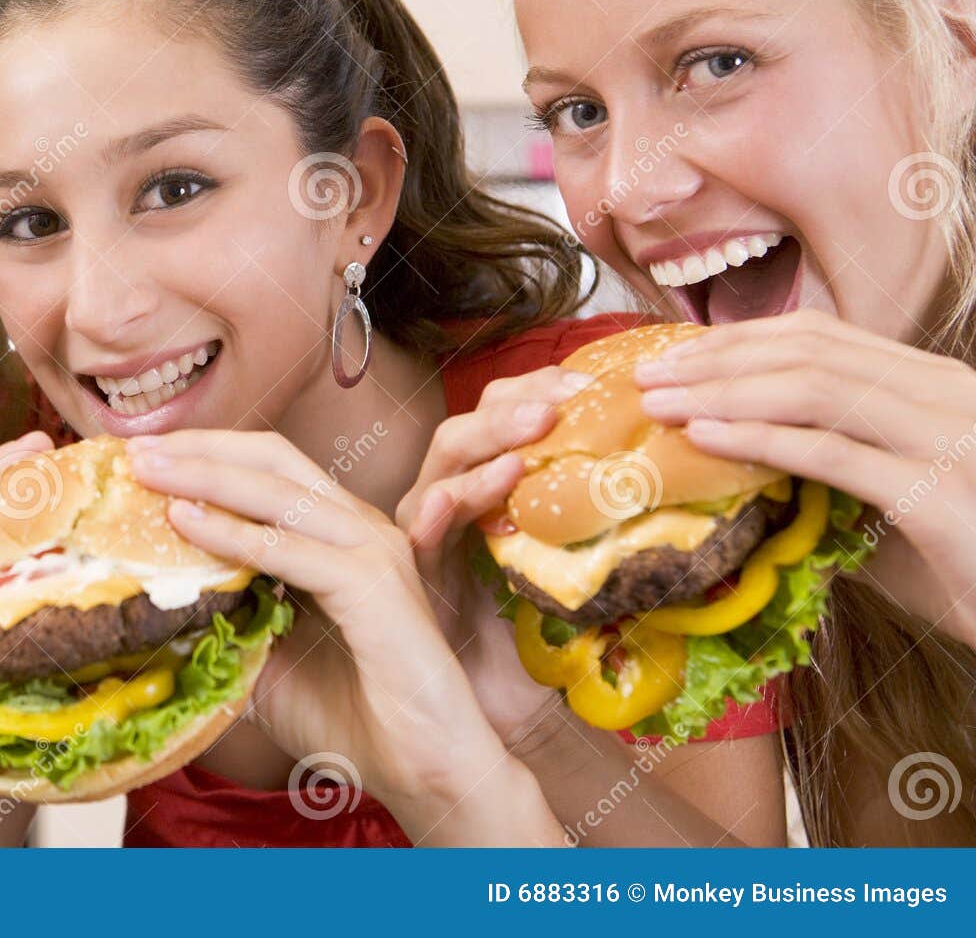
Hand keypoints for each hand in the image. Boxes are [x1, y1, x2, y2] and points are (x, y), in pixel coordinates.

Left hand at [127, 430, 563, 845]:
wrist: (426, 771)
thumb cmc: (356, 719)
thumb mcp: (268, 664)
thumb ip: (226, 626)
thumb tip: (156, 614)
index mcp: (340, 536)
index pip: (267, 470)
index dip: (205, 454)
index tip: (140, 458)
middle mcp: (360, 529)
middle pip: (272, 459)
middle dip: (199, 446)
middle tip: (134, 450)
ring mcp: (372, 552)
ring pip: (279, 492)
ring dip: (205, 475)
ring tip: (145, 470)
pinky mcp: (374, 587)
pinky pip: (290, 550)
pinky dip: (233, 533)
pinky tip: (183, 521)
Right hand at [394, 366, 591, 738]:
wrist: (506, 714)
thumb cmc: (538, 639)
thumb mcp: (579, 565)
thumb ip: (602, 524)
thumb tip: (680, 487)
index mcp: (487, 488)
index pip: (505, 416)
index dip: (541, 386)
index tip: (596, 376)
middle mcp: (448, 499)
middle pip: (471, 424)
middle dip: (516, 399)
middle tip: (570, 392)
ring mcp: (423, 532)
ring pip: (443, 462)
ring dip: (488, 438)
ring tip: (535, 426)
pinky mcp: (409, 573)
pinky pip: (419, 530)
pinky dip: (441, 506)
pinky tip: (462, 497)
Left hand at [634, 309, 975, 648]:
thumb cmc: (970, 565)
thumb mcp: (893, 510)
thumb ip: (832, 481)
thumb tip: (744, 476)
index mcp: (932, 386)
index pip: (823, 338)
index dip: (740, 340)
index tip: (674, 355)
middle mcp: (943, 396)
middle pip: (808, 353)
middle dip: (717, 361)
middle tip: (647, 377)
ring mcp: (945, 439)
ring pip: (816, 389)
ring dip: (725, 393)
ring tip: (661, 405)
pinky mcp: (937, 495)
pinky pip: (836, 455)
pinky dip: (763, 441)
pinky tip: (707, 439)